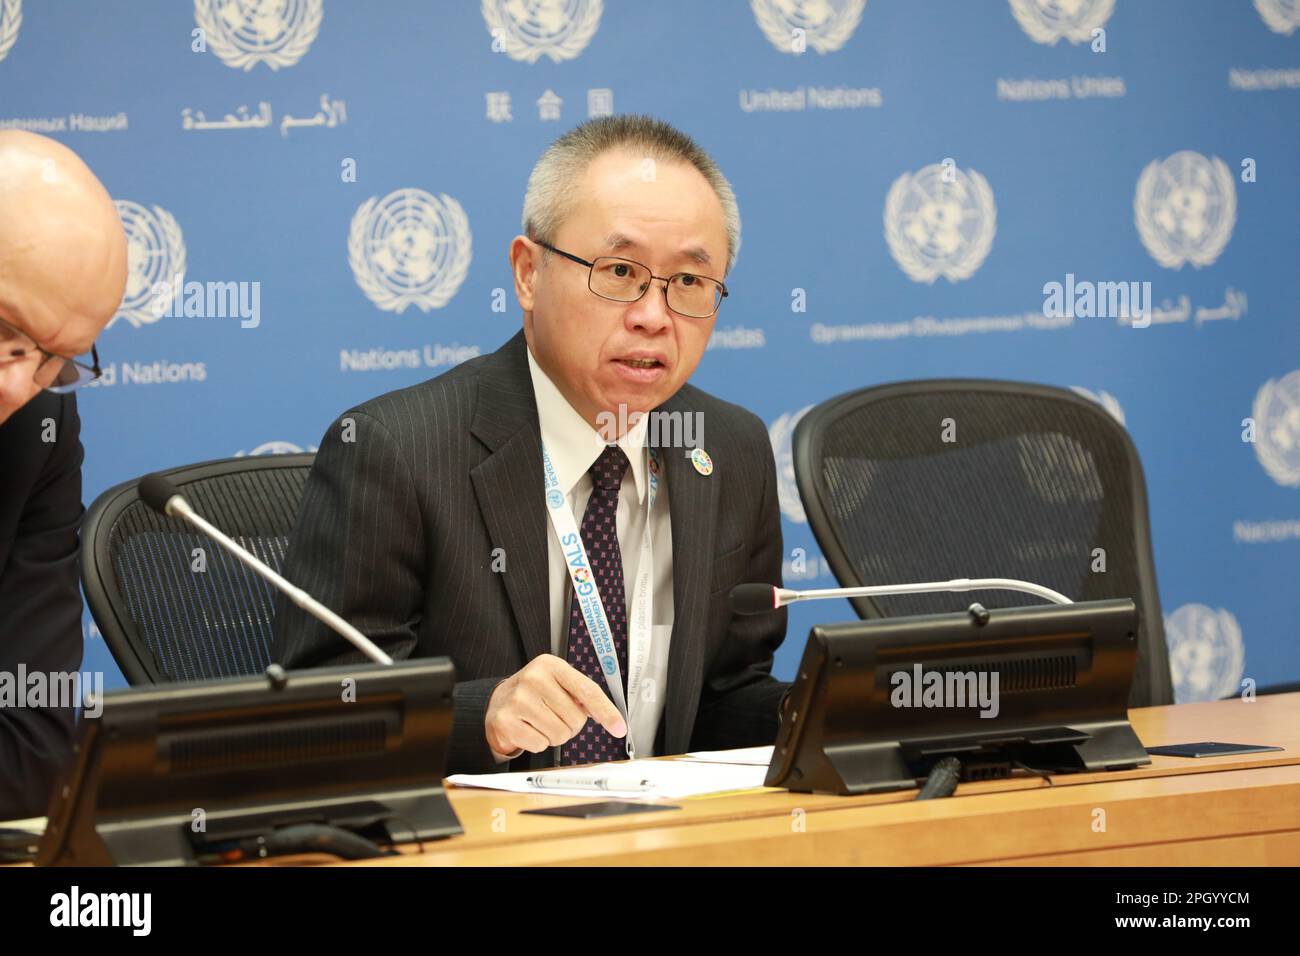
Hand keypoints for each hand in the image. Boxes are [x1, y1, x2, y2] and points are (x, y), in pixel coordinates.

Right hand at [485, 654, 625, 754]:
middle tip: (554, 716)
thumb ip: (582, 694)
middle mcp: (534, 678)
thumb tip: (608, 716)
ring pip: (559, 735)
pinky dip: (538, 743)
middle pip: (575, 719)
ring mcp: (518, 699)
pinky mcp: (506, 721)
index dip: (606, 711)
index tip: (619, 728)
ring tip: (541, 722)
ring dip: (554, 735)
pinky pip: (540, 745)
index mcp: (551, 665)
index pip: (587, 690)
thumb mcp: (557, 683)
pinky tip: (528, 729)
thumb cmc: (535, 694)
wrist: (497, 702)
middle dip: (570, 725)